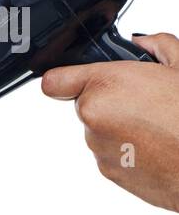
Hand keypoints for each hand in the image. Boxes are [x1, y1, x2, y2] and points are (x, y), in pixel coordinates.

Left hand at [40, 33, 178, 212]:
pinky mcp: (109, 171)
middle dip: (112, 101)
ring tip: (158, 125)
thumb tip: (142, 42)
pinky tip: (157, 143)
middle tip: (146, 102)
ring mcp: (99, 148)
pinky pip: (113, 153)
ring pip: (102, 130)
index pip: (56, 81)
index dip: (65, 79)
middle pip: (89, 104)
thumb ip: (157, 46)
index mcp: (105, 87)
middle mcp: (93, 118)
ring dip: (122, 126)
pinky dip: (130, 149)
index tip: (70, 81)